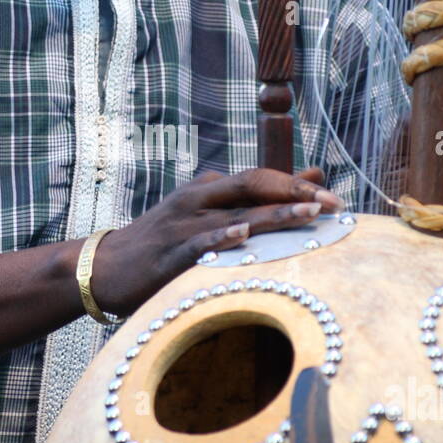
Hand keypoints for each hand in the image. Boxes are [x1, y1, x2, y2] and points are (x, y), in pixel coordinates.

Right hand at [89, 166, 344, 318]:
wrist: (105, 267)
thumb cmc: (164, 243)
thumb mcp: (208, 214)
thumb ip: (257, 199)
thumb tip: (312, 176)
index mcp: (209, 188)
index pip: (262, 177)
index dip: (299, 184)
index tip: (336, 199)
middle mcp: (198, 198)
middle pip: (253, 185)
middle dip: (296, 192)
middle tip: (334, 204)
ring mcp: (184, 224)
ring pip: (236, 213)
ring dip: (274, 213)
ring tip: (309, 213)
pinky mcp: (170, 252)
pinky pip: (201, 242)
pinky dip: (223, 237)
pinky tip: (245, 235)